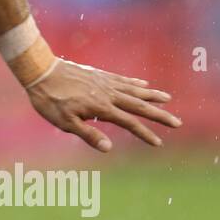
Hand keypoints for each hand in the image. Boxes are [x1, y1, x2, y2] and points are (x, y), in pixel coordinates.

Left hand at [25, 59, 180, 151]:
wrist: (41, 71)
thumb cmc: (50, 100)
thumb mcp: (65, 122)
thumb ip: (88, 134)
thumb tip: (109, 148)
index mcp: (101, 108)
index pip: (129, 123)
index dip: (145, 134)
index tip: (159, 143)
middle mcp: (108, 94)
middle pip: (139, 105)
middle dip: (159, 115)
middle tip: (177, 123)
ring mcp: (105, 82)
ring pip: (134, 89)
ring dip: (152, 95)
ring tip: (168, 99)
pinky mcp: (99, 74)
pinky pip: (122, 79)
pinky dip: (135, 82)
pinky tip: (143, 83)